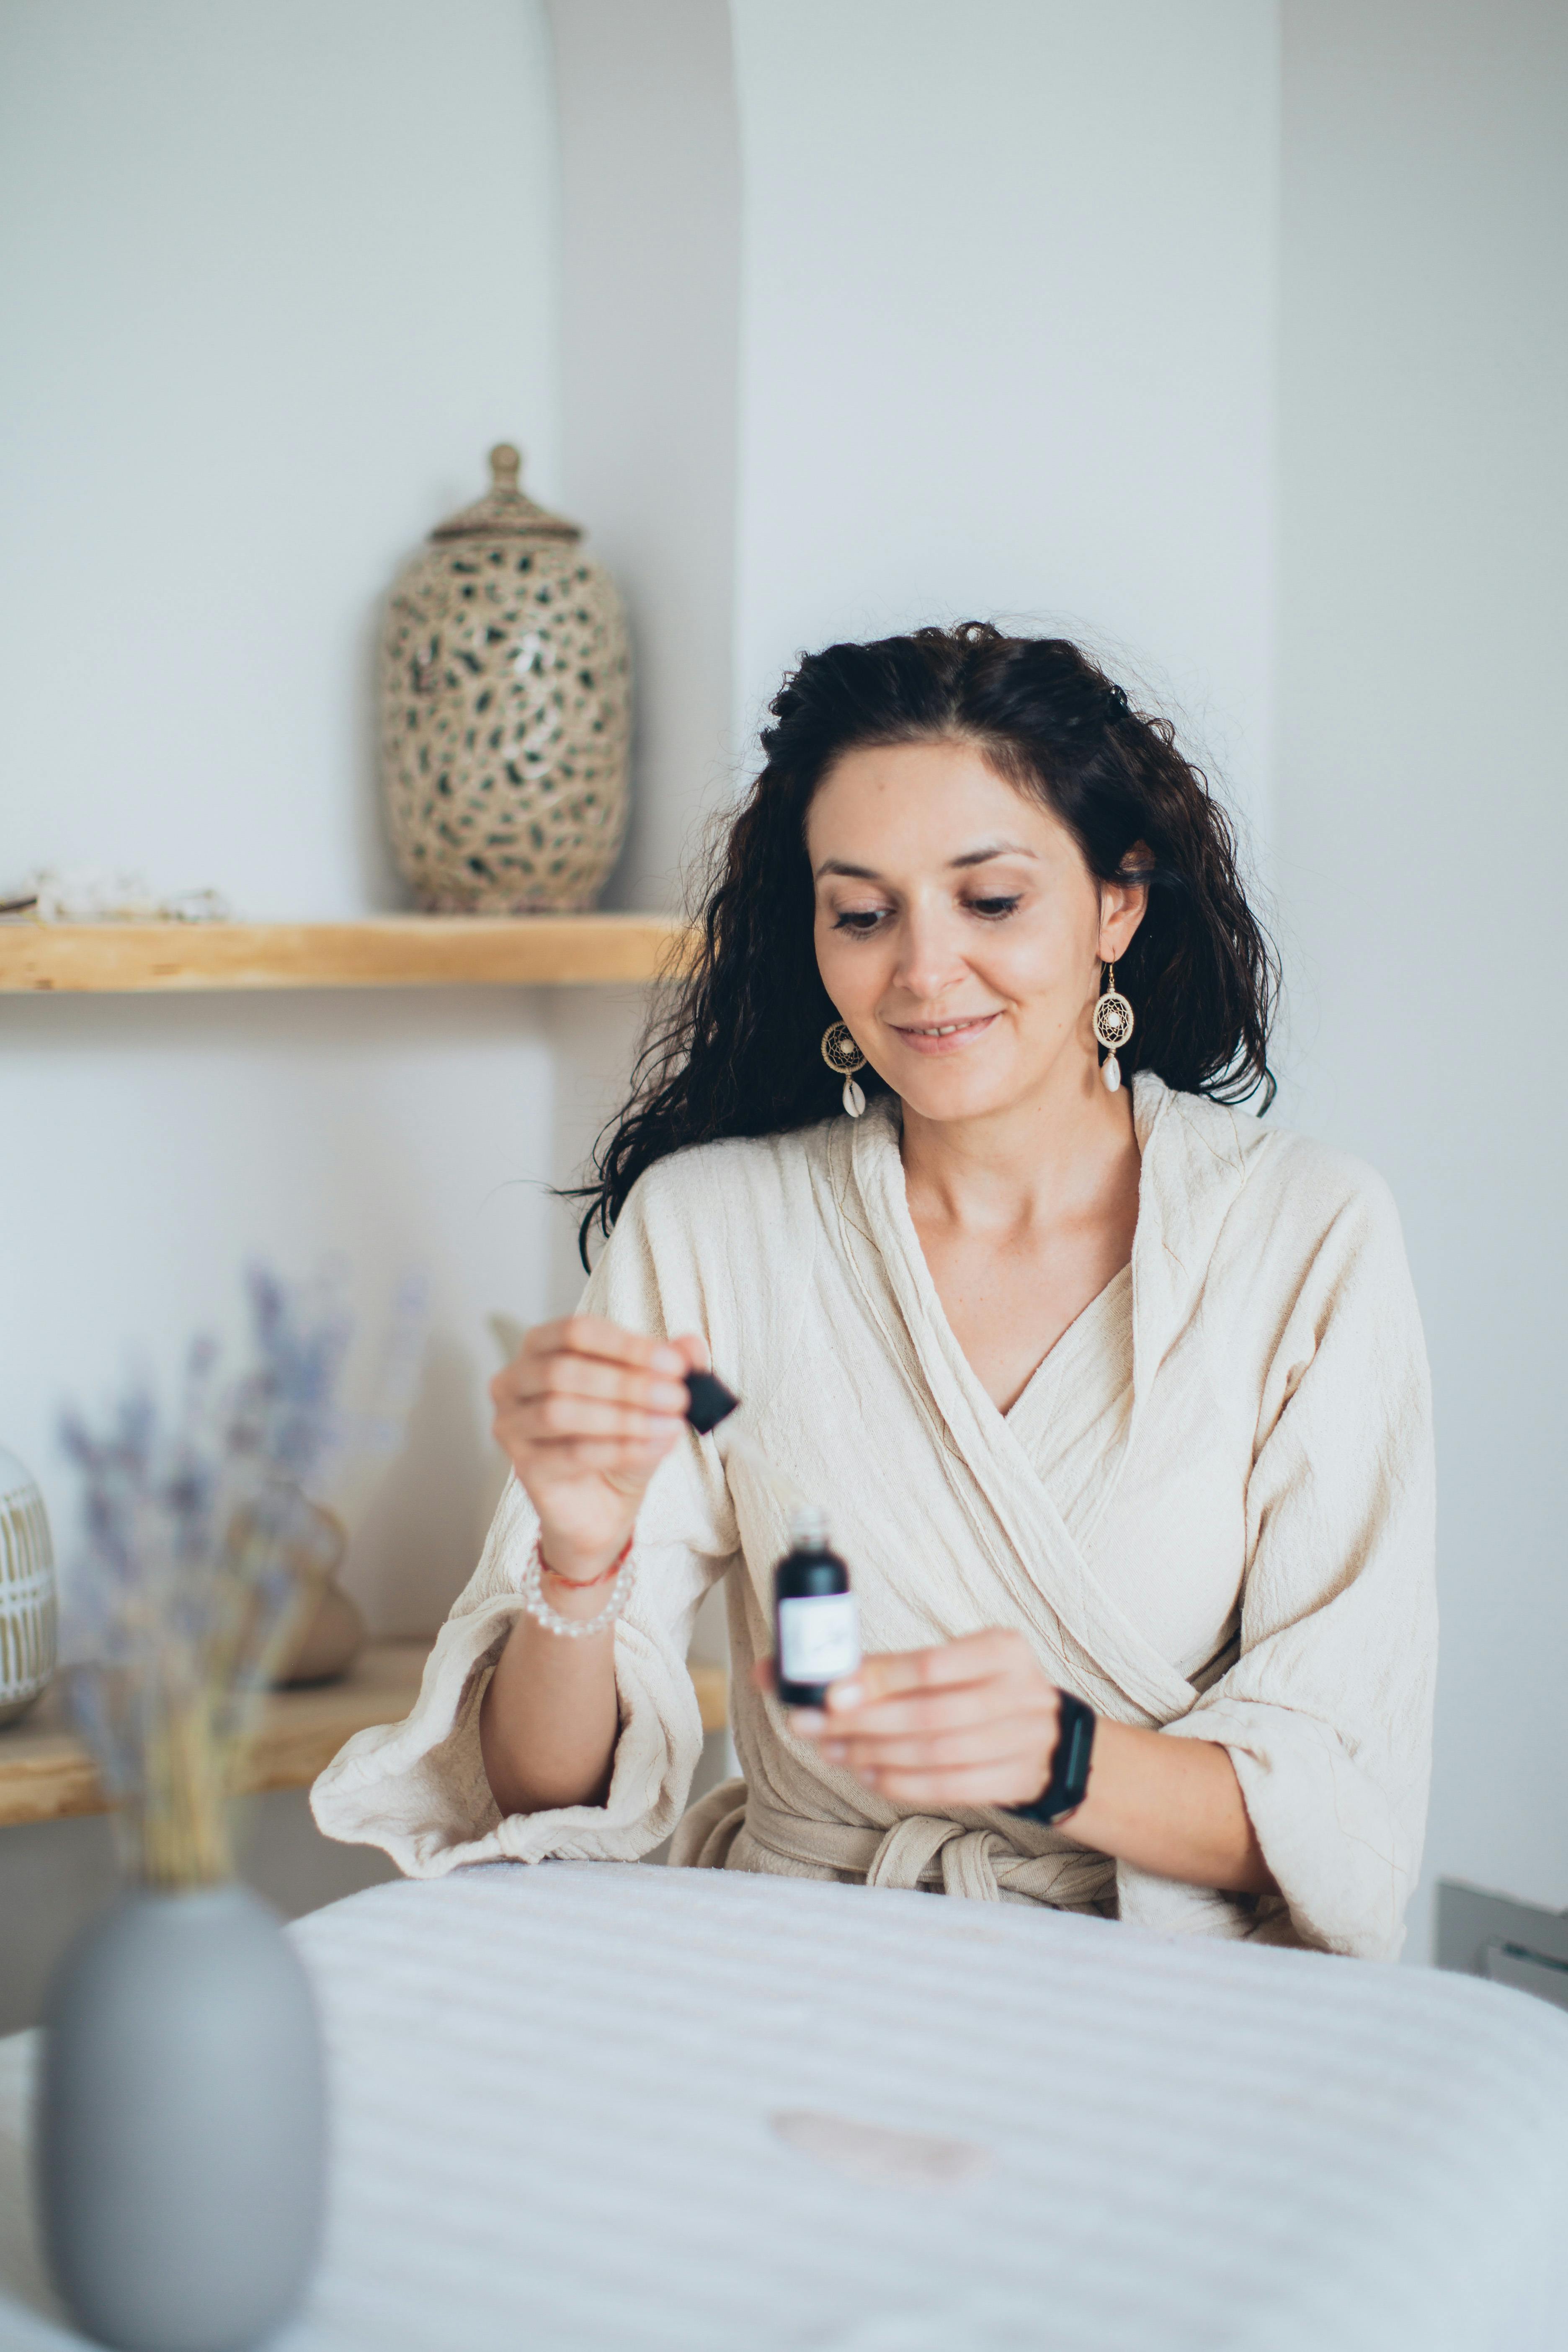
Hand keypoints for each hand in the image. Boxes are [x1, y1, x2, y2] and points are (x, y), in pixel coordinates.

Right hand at [489, 1315, 707, 1580]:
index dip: (627, 1345)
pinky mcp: (524, 1467)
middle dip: (628, 1383)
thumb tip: (691, 1346)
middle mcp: (515, 1380)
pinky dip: (618, 1449)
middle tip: (678, 1396)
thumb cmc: (618, 1437)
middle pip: (564, 1370)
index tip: (674, 1362)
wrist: (603, 1503)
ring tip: (669, 1424)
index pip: (577, 1332)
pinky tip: (654, 1447)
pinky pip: (570, 1454)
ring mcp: (512, 1425)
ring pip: (561, 1412)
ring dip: (623, 1417)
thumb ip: (670, 1366)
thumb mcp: (651, 1396)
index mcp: (542, 1346)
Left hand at [771, 1629, 1062, 1808]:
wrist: (1052, 1738)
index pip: (933, 1665)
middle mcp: (1018, 1693)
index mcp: (1003, 1650)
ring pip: (934, 1754)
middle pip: (928, 1714)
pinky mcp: (1014, 1781)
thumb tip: (798, 1670)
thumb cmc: (982, 1690)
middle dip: (860, 1722)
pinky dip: (901, 1783)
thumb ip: (888, 1667)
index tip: (830, 1692)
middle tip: (808, 1722)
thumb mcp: (955, 1662)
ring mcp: (1021, 1742)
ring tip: (830, 1748)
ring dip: (872, 1754)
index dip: (879, 1681)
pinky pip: (948, 1787)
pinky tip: (866, 1774)